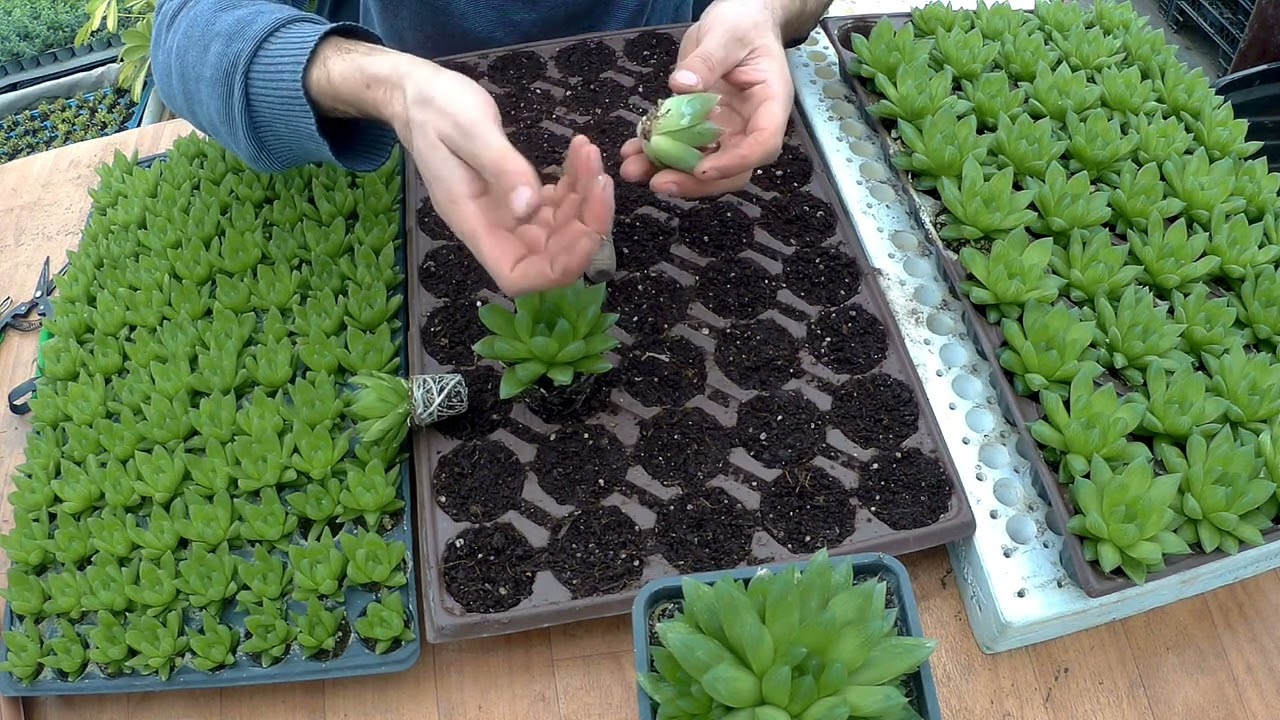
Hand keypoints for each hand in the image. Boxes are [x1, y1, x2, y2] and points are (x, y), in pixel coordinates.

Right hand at [391, 61, 614, 296]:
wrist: (418, 95)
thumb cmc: (434, 107)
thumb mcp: (469, 129)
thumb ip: (501, 168)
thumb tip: (530, 208)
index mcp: (473, 224)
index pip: (518, 276)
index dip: (557, 268)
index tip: (587, 232)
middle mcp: (494, 228)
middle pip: (550, 255)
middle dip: (585, 223)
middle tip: (599, 175)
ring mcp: (508, 214)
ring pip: (560, 228)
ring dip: (585, 198)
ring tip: (588, 153)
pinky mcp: (518, 194)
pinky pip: (557, 204)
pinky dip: (576, 184)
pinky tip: (580, 152)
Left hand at [619, 0, 794, 196]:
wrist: (738, 19)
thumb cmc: (743, 24)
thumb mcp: (726, 34)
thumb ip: (707, 60)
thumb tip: (682, 85)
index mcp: (769, 104)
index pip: (762, 145)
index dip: (734, 162)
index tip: (701, 169)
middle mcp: (749, 125)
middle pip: (732, 170)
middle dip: (694, 182)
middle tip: (658, 182)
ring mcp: (725, 130)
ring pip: (702, 166)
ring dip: (667, 172)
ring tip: (633, 170)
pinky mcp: (701, 127)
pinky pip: (680, 148)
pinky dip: (655, 154)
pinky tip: (632, 152)